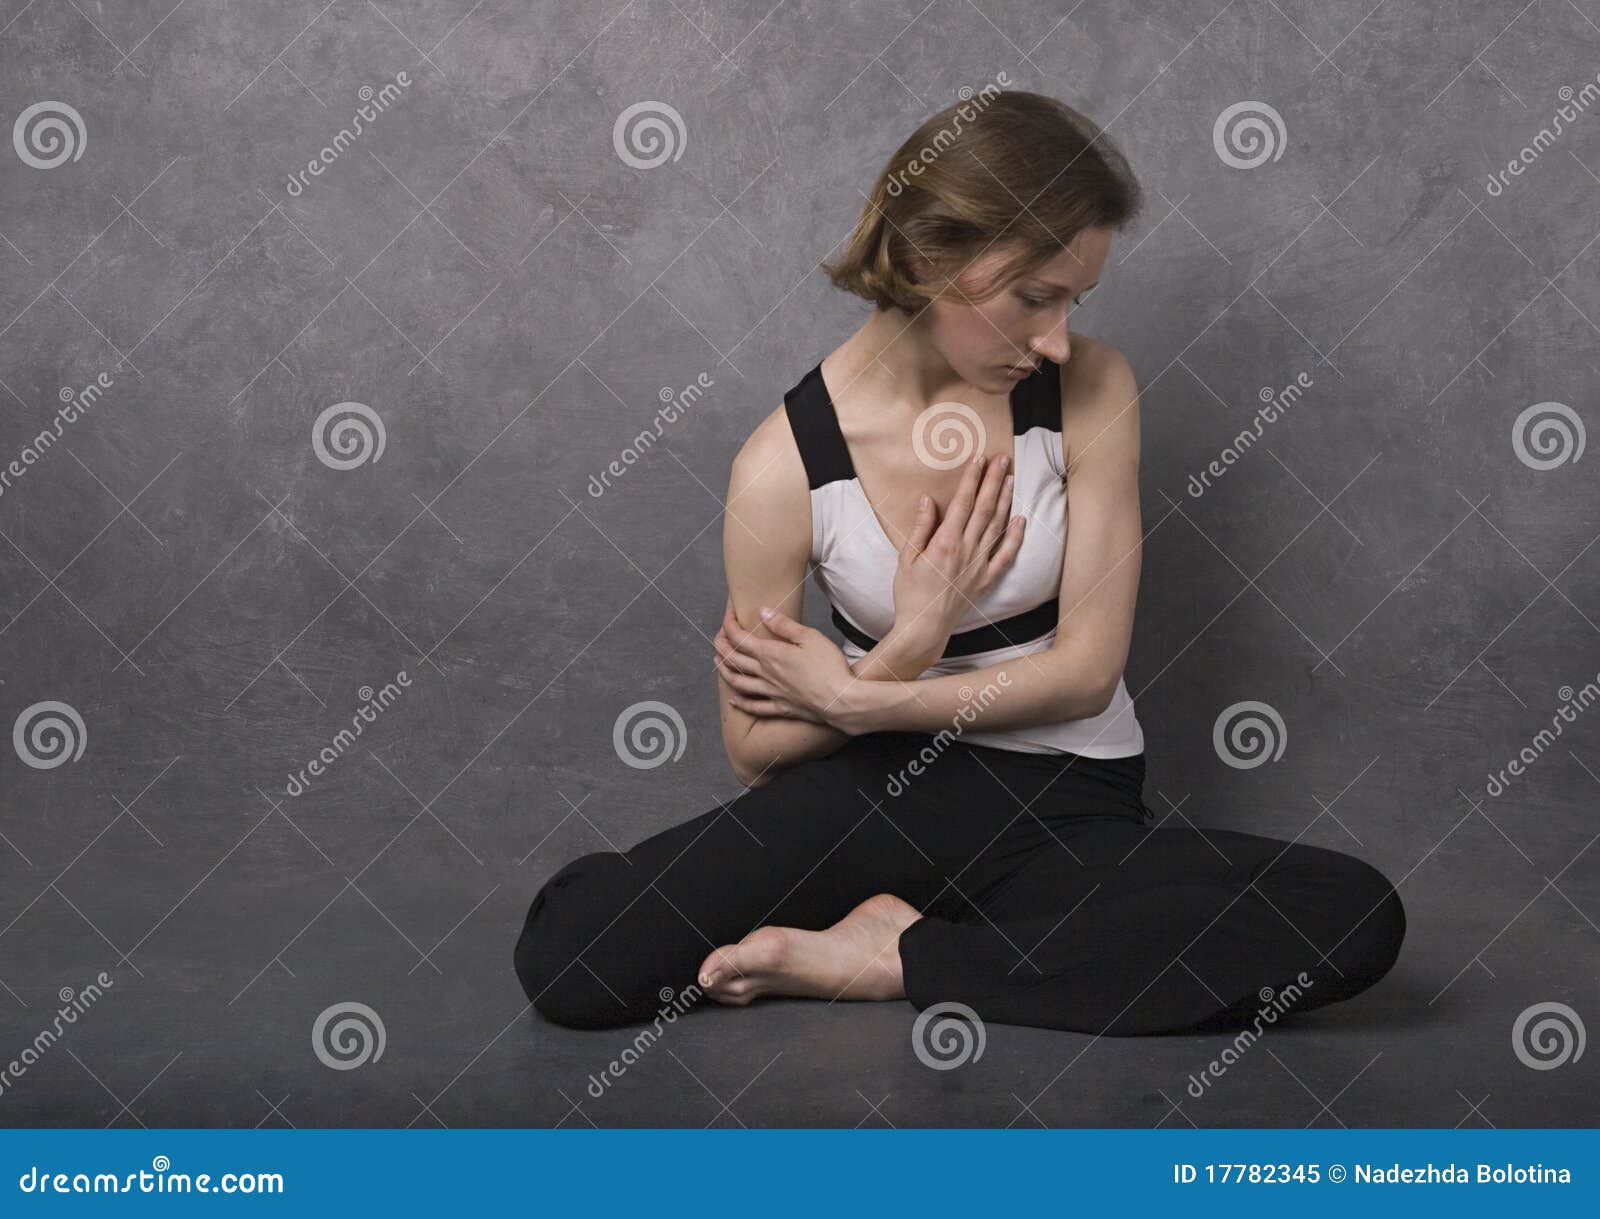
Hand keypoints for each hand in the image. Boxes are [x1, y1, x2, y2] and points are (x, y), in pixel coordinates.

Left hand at [713, 603, 856, 728]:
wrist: (840, 700)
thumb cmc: (829, 667)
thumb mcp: (809, 637)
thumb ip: (784, 625)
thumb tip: (762, 612)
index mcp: (771, 654)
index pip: (740, 638)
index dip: (729, 625)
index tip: (728, 616)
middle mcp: (766, 674)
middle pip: (734, 659)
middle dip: (721, 645)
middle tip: (717, 637)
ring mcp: (771, 692)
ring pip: (738, 682)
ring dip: (724, 671)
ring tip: (717, 663)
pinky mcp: (780, 708)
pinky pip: (754, 706)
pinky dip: (741, 703)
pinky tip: (734, 700)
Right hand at [890, 452, 1024, 648]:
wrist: (924, 628)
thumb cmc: (910, 594)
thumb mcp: (906, 558)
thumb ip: (920, 527)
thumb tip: (928, 499)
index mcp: (945, 543)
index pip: (962, 503)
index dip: (971, 479)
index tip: (978, 458)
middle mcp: (966, 551)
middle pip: (984, 508)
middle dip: (993, 481)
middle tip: (1002, 459)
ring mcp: (979, 565)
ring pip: (997, 526)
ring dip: (1005, 500)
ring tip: (1011, 478)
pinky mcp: (986, 579)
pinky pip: (1005, 555)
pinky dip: (1015, 536)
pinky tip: (1021, 519)